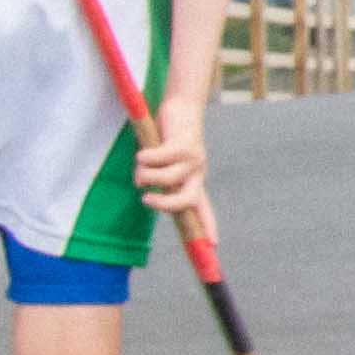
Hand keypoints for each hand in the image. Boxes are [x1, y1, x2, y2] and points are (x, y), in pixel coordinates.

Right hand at [134, 105, 209, 223]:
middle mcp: (196, 173)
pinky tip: (144, 151)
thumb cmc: (167, 140)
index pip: (203, 209)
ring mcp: (193, 160)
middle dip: (163, 205)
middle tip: (146, 199)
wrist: (180, 108)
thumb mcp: (162, 166)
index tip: (213, 246)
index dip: (207, 228)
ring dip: (144, 174)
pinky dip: (144, 157)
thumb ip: (155, 181)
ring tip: (141, 163)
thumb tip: (144, 192)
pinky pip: (156, 159)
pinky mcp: (184, 144)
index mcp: (193, 181)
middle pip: (185, 202)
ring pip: (163, 179)